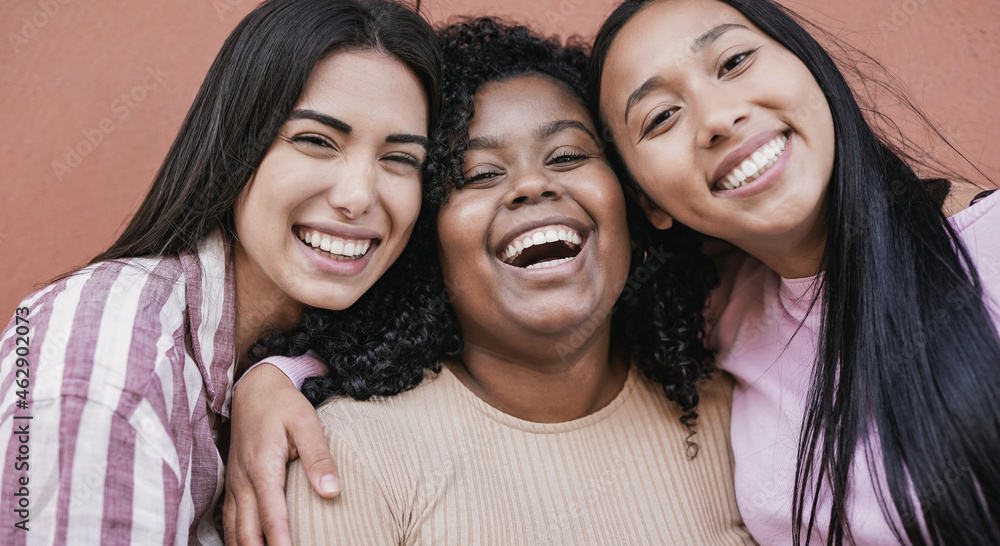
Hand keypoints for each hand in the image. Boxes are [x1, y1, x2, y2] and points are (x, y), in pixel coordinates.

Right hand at [223, 363, 338, 545]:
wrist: (254, 388)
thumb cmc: (283, 405)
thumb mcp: (306, 424)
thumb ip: (318, 458)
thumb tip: (332, 491)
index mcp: (262, 468)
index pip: (271, 517)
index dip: (281, 542)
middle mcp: (243, 481)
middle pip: (246, 531)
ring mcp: (234, 483)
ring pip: (233, 529)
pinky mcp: (232, 482)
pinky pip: (228, 519)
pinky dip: (236, 537)